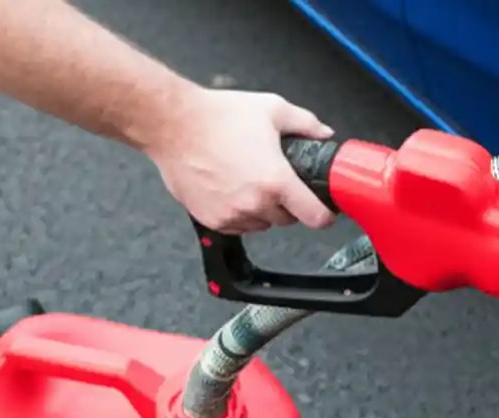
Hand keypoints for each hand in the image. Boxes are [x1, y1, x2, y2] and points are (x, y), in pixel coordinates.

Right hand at [145, 87, 336, 233]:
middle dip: (288, 204)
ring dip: (263, 211)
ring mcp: (231, 215)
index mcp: (276, 181)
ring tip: (250, 181)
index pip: (315, 217)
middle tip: (277, 181)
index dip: (325, 215)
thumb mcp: (272, 110)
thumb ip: (306, 124)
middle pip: (287, 220)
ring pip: (261, 224)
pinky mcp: (211, 219)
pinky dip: (240, 214)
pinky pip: (237, 226)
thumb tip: (325, 134)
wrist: (173, 124)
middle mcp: (255, 203)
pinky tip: (232, 189)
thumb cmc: (218, 116)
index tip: (324, 211)